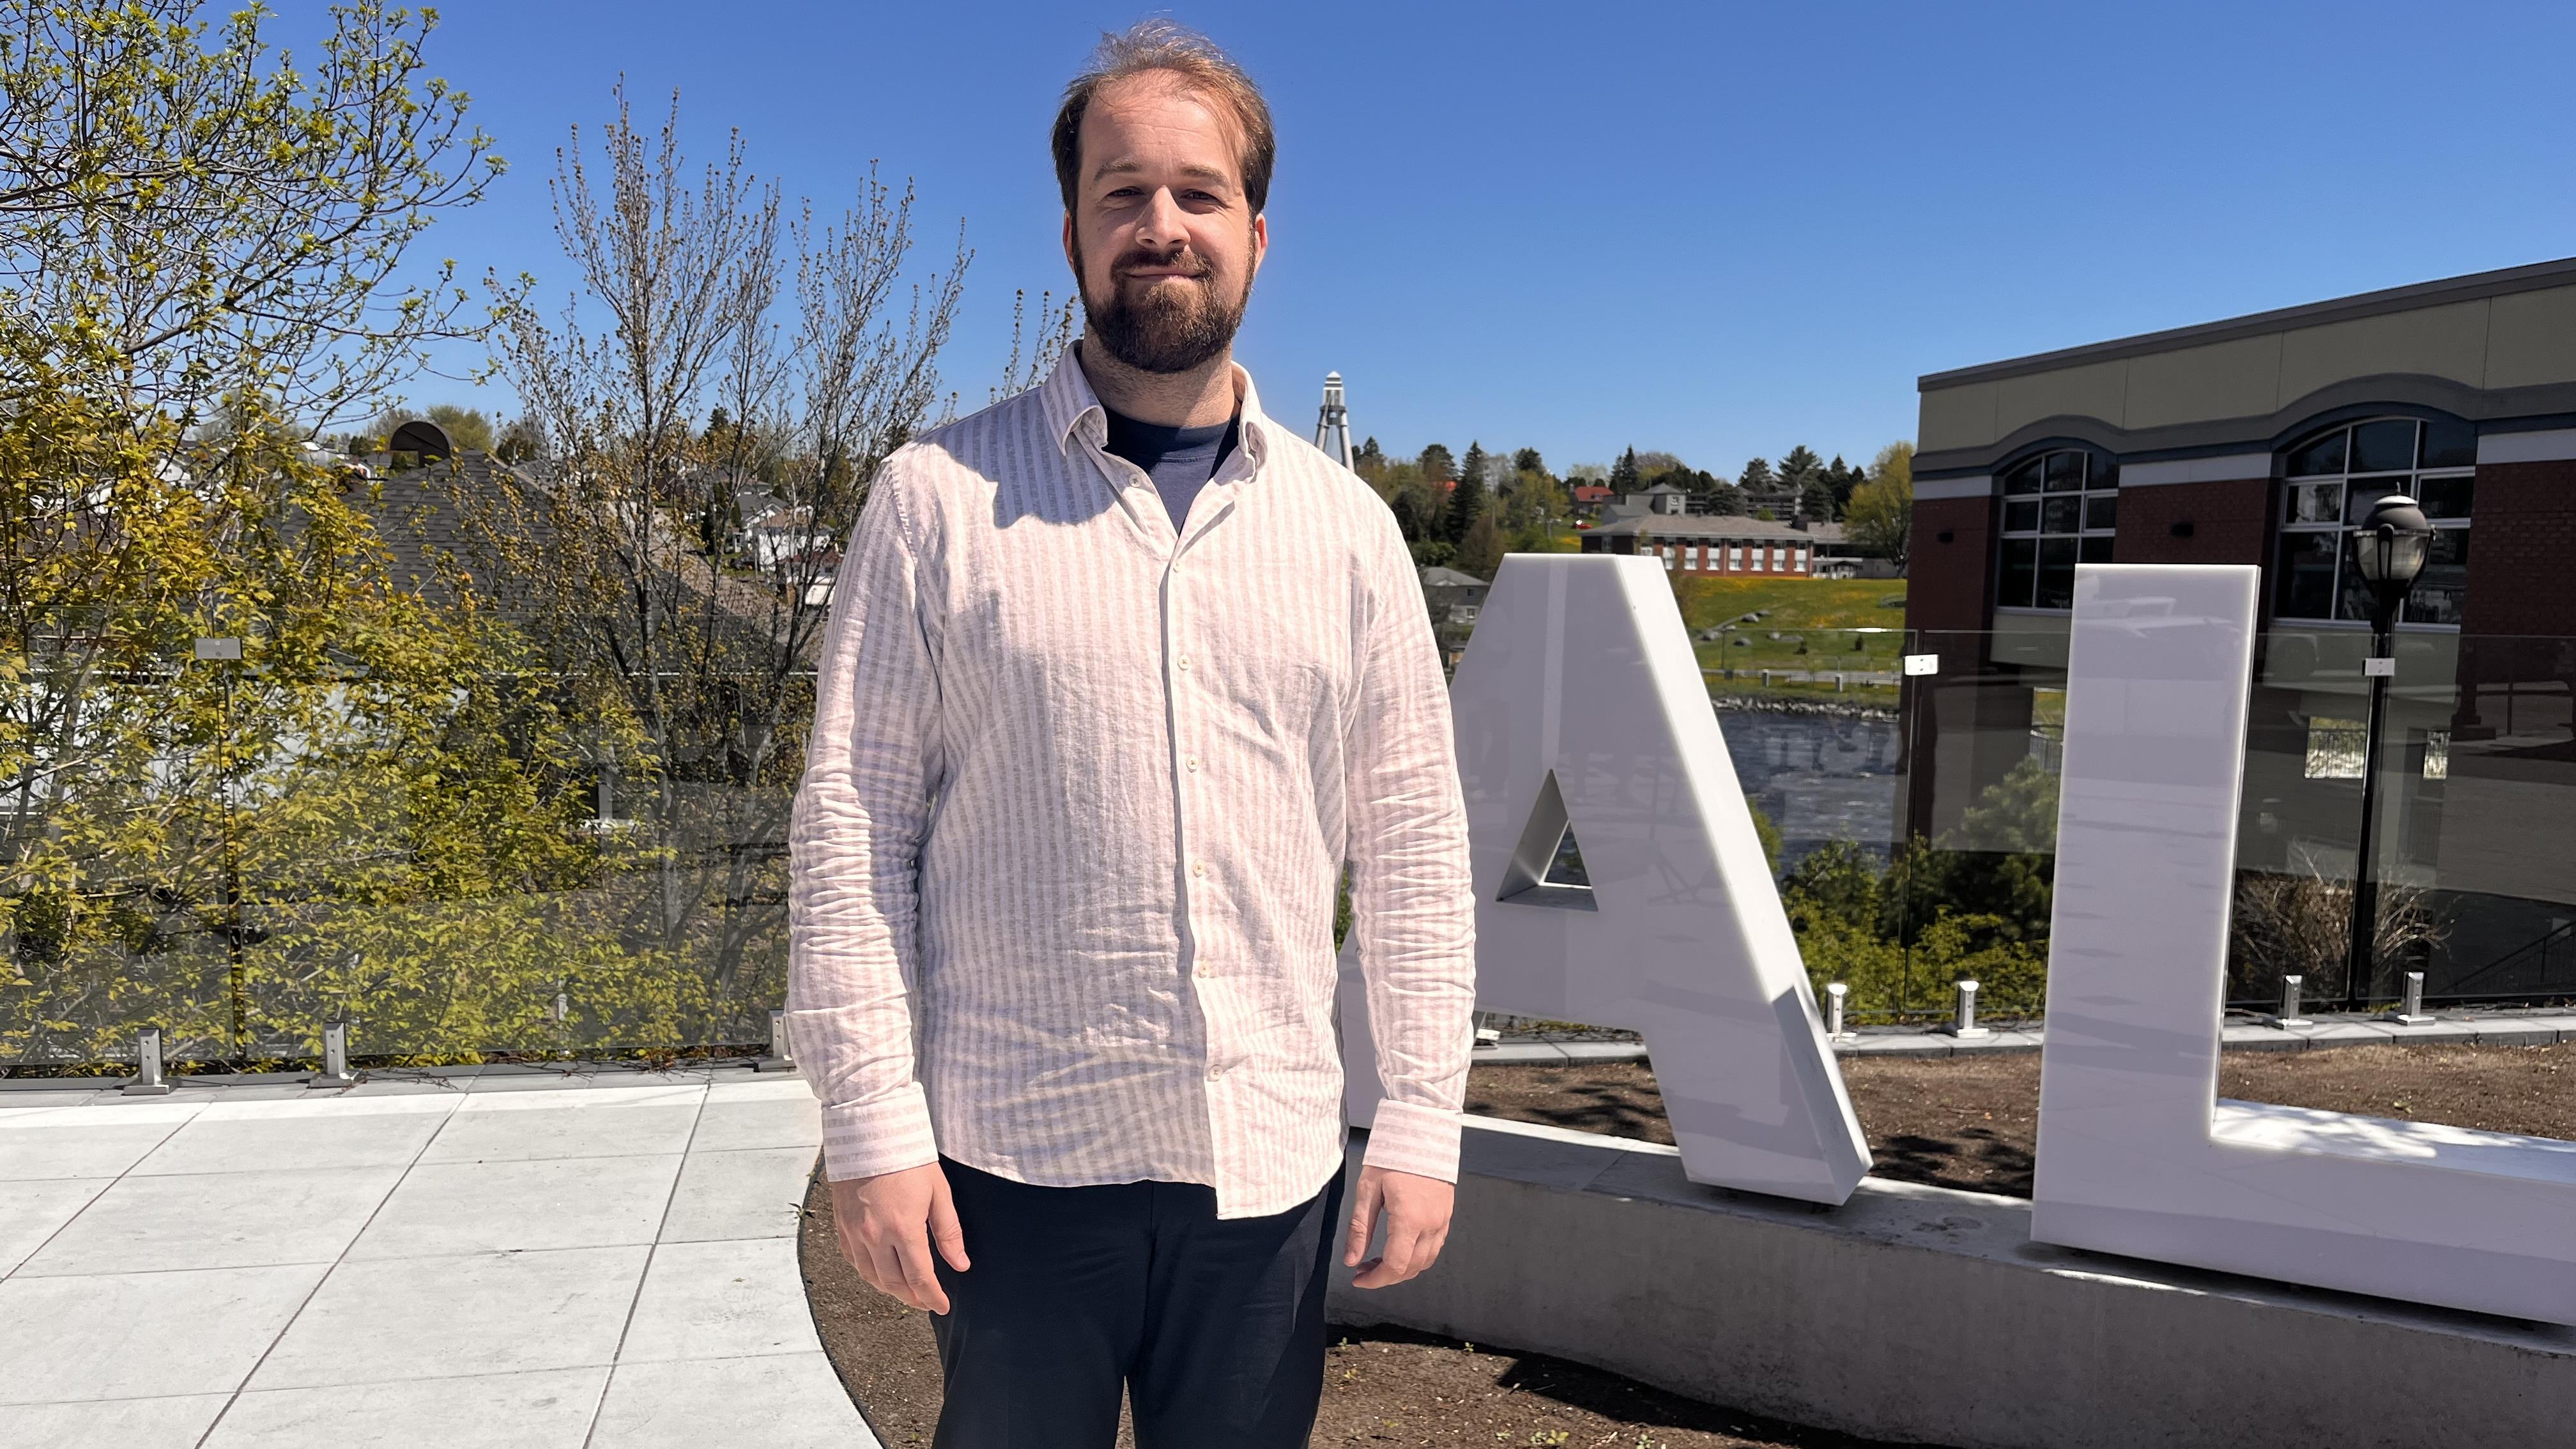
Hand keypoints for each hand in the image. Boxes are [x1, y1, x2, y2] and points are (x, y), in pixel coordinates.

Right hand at [831, 1162, 969, 1313]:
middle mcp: (875, 1236)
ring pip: (871, 1276)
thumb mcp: (938, 1192)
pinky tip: (879, 1273)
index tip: (942, 1305)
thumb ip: (949, 1232)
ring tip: (905, 1292)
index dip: (932, 1297)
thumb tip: (960, 1264)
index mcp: (903, 1228)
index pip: (919, 1278)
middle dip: (912, 1297)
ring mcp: (855, 1232)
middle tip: (925, 1301)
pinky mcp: (842, 1225)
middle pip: (894, 1283)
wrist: (870, 1133)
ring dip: (890, 1289)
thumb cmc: (907, 1158)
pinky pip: (853, 1260)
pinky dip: (868, 1273)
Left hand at [1341, 1165, 1452, 1289]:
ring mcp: (1442, 1221)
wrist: (1422, 1133)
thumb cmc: (1393, 1156)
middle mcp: (1431, 1224)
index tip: (1359, 1279)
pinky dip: (1416, 1257)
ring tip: (1379, 1260)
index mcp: (1410, 1219)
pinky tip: (1400, 1248)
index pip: (1395, 1266)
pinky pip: (1434, 1248)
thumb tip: (1351, 1260)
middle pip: (1411, 1269)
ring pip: (1425, 1262)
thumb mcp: (1367, 1190)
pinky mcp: (1446, 1216)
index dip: (1375, 1280)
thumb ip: (1359, 1228)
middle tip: (1363, 1269)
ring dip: (1402, 1269)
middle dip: (1385, 1277)